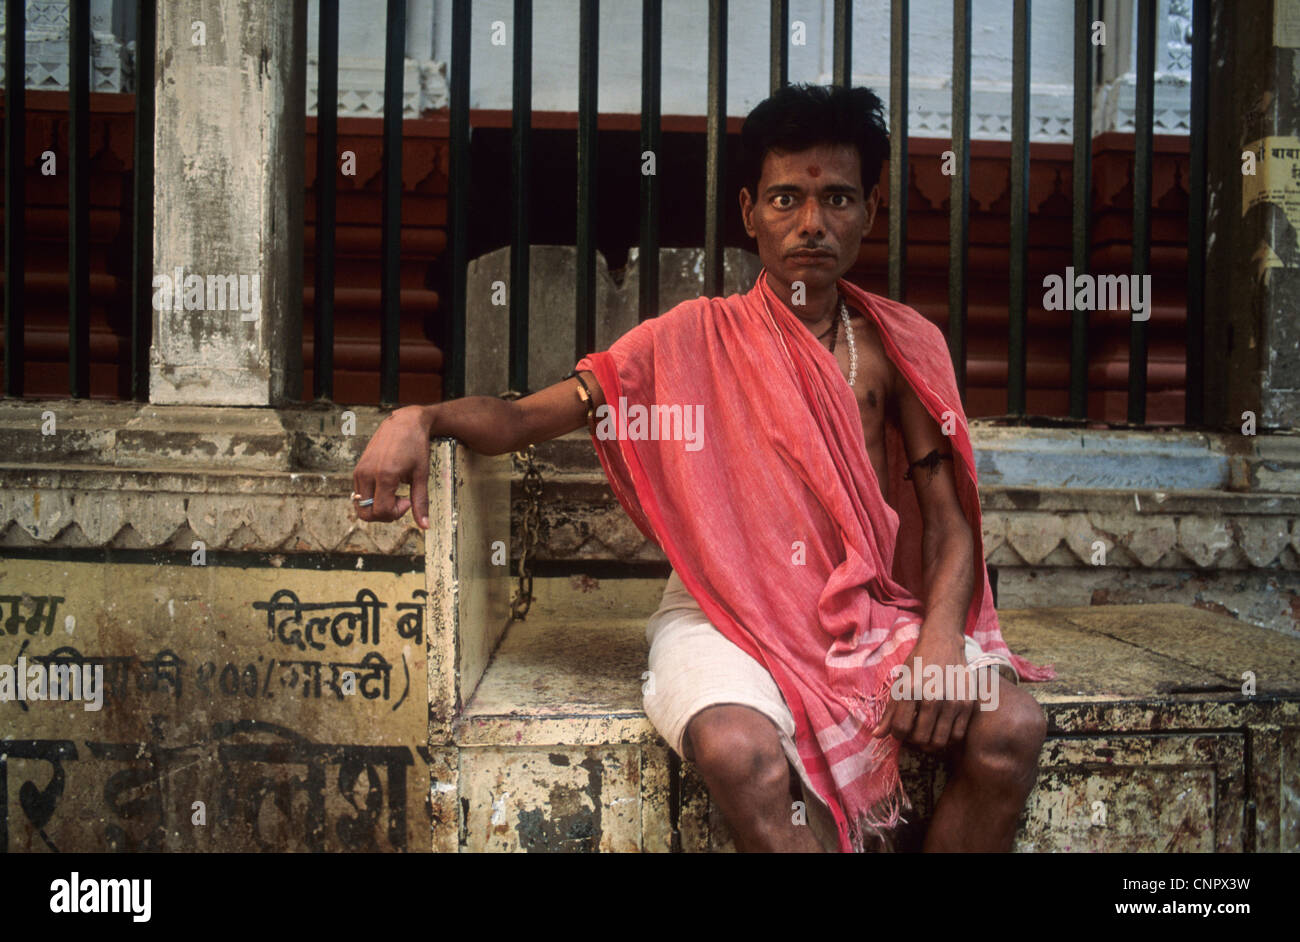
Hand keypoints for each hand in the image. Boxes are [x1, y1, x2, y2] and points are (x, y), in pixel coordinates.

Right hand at [352, 405, 435, 528]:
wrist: (404, 422)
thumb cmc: (416, 446)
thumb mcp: (421, 474)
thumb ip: (421, 502)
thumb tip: (425, 526)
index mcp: (385, 475)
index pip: (381, 511)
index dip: (396, 513)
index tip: (408, 500)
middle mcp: (368, 473)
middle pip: (366, 513)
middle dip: (384, 515)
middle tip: (401, 501)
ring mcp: (360, 471)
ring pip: (360, 506)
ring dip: (377, 507)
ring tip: (395, 492)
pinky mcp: (358, 469)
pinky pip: (359, 494)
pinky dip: (372, 498)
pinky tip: (387, 487)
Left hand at [871, 628, 975, 752]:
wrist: (943, 643)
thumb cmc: (918, 664)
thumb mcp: (900, 683)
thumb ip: (890, 711)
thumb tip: (877, 736)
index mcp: (910, 690)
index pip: (901, 729)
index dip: (898, 734)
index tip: (900, 729)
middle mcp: (932, 696)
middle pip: (920, 739)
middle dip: (914, 740)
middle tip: (914, 732)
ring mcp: (952, 701)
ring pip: (939, 741)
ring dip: (930, 743)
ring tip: (927, 732)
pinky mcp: (967, 703)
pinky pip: (957, 736)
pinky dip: (947, 739)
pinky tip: (942, 729)